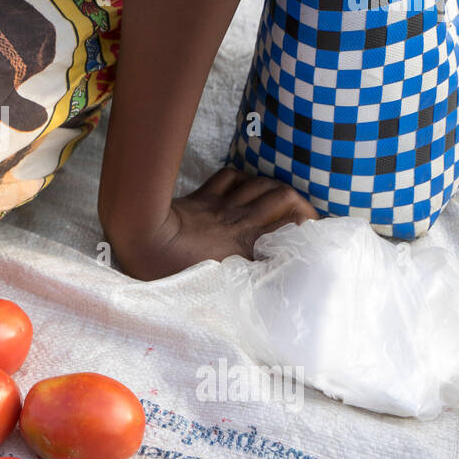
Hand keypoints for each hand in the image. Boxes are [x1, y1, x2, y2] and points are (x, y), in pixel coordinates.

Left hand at [105, 167, 317, 280]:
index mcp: (246, 243)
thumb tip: (262, 283)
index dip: (308, 222)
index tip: (316, 229)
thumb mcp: (216, 283)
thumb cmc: (174, 270)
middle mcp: (239, 220)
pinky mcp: (201, 196)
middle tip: (304, 212)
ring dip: (272, 186)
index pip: (290, 223)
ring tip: (279, 197)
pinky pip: (229, 176)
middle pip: (282, 195)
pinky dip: (241, 177)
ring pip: (258, 182)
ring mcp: (220, 205)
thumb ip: (242, 279)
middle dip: (298, 200)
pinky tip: (244, 185)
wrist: (142, 239)